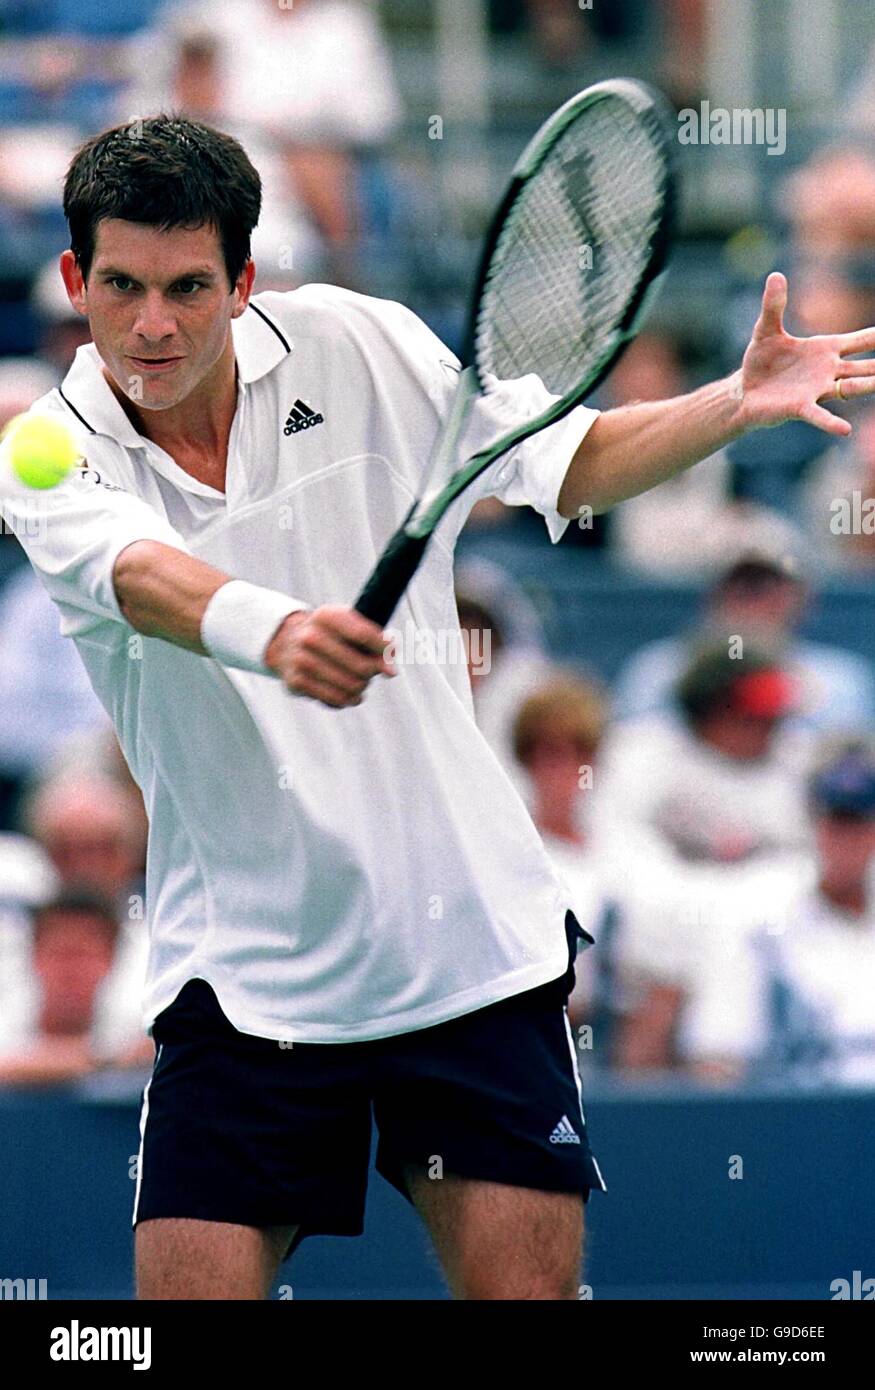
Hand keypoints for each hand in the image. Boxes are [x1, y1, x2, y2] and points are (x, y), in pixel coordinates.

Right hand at [265, 605, 395, 708]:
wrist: (288, 643)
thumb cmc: (331, 635)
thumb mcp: (350, 626)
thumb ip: (375, 642)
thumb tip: (390, 670)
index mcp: (326, 616)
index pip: (363, 634)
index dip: (383, 648)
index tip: (391, 654)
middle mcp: (311, 636)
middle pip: (361, 665)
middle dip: (373, 671)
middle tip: (371, 670)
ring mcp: (302, 660)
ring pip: (352, 685)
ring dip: (362, 687)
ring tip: (360, 682)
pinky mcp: (297, 682)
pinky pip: (337, 699)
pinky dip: (349, 699)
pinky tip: (351, 694)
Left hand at [735, 272, 874, 436]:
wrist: (744, 391)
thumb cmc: (760, 361)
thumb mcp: (766, 329)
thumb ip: (774, 305)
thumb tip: (776, 275)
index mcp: (826, 349)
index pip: (861, 341)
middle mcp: (828, 371)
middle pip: (865, 367)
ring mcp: (817, 390)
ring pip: (851, 388)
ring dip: (869, 385)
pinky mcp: (800, 407)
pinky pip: (819, 416)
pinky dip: (831, 422)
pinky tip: (845, 430)